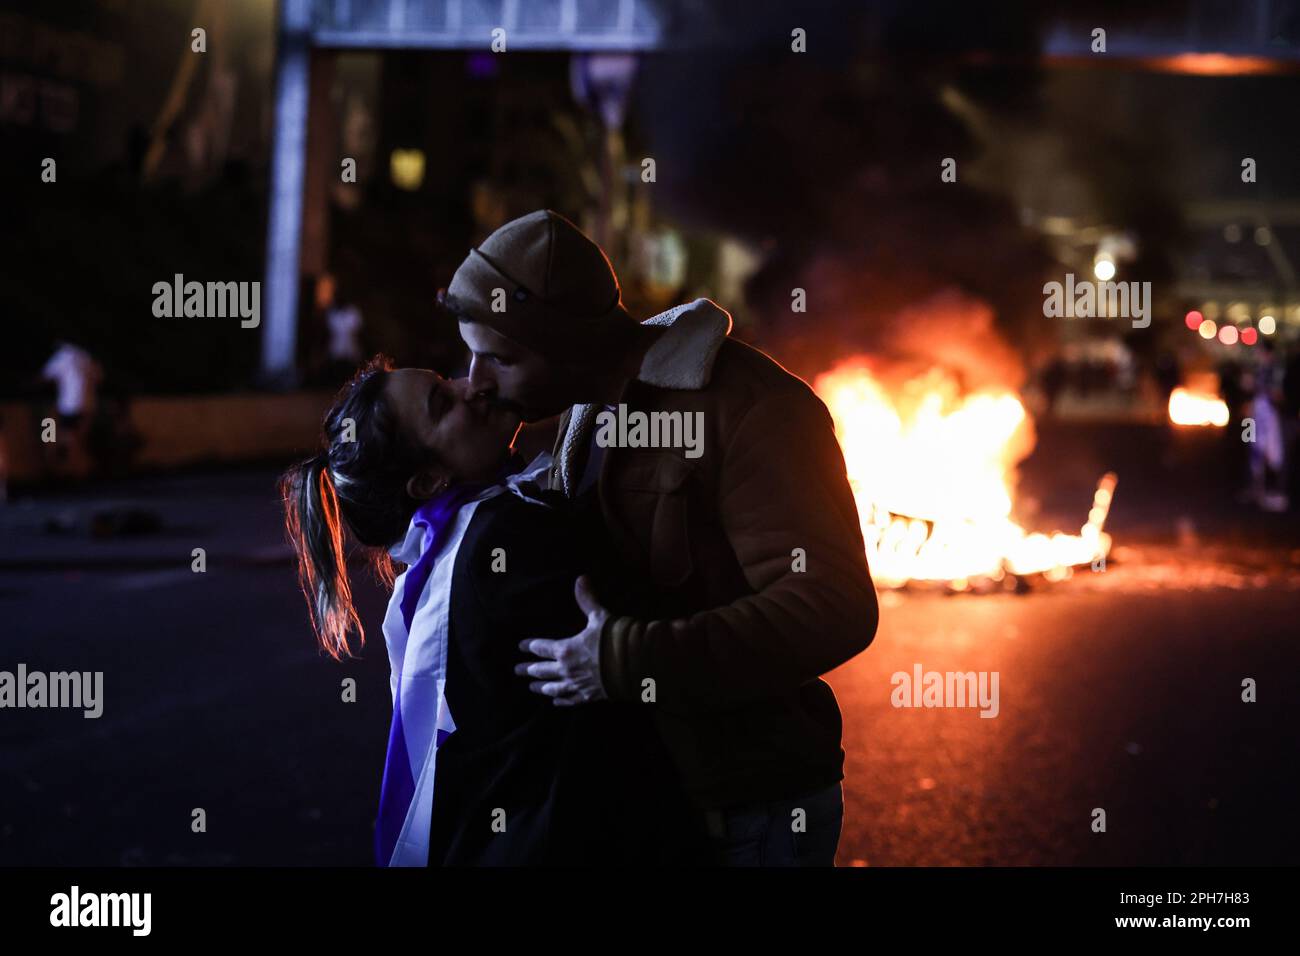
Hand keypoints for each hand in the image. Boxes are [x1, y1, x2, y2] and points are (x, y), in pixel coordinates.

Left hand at [514, 575, 608, 705]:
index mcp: (566, 649)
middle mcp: (566, 669)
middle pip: (541, 670)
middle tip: (516, 670)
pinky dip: (560, 700)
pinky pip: (569, 700)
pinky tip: (555, 701)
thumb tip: (581, 578)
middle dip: (528, 669)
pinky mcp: (588, 696)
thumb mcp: (600, 617)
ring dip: (540, 687)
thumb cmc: (615, 640)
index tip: (521, 646)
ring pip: (552, 688)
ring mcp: (576, 685)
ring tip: (531, 687)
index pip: (541, 647)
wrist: (634, 666)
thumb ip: (587, 600)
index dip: (530, 646)